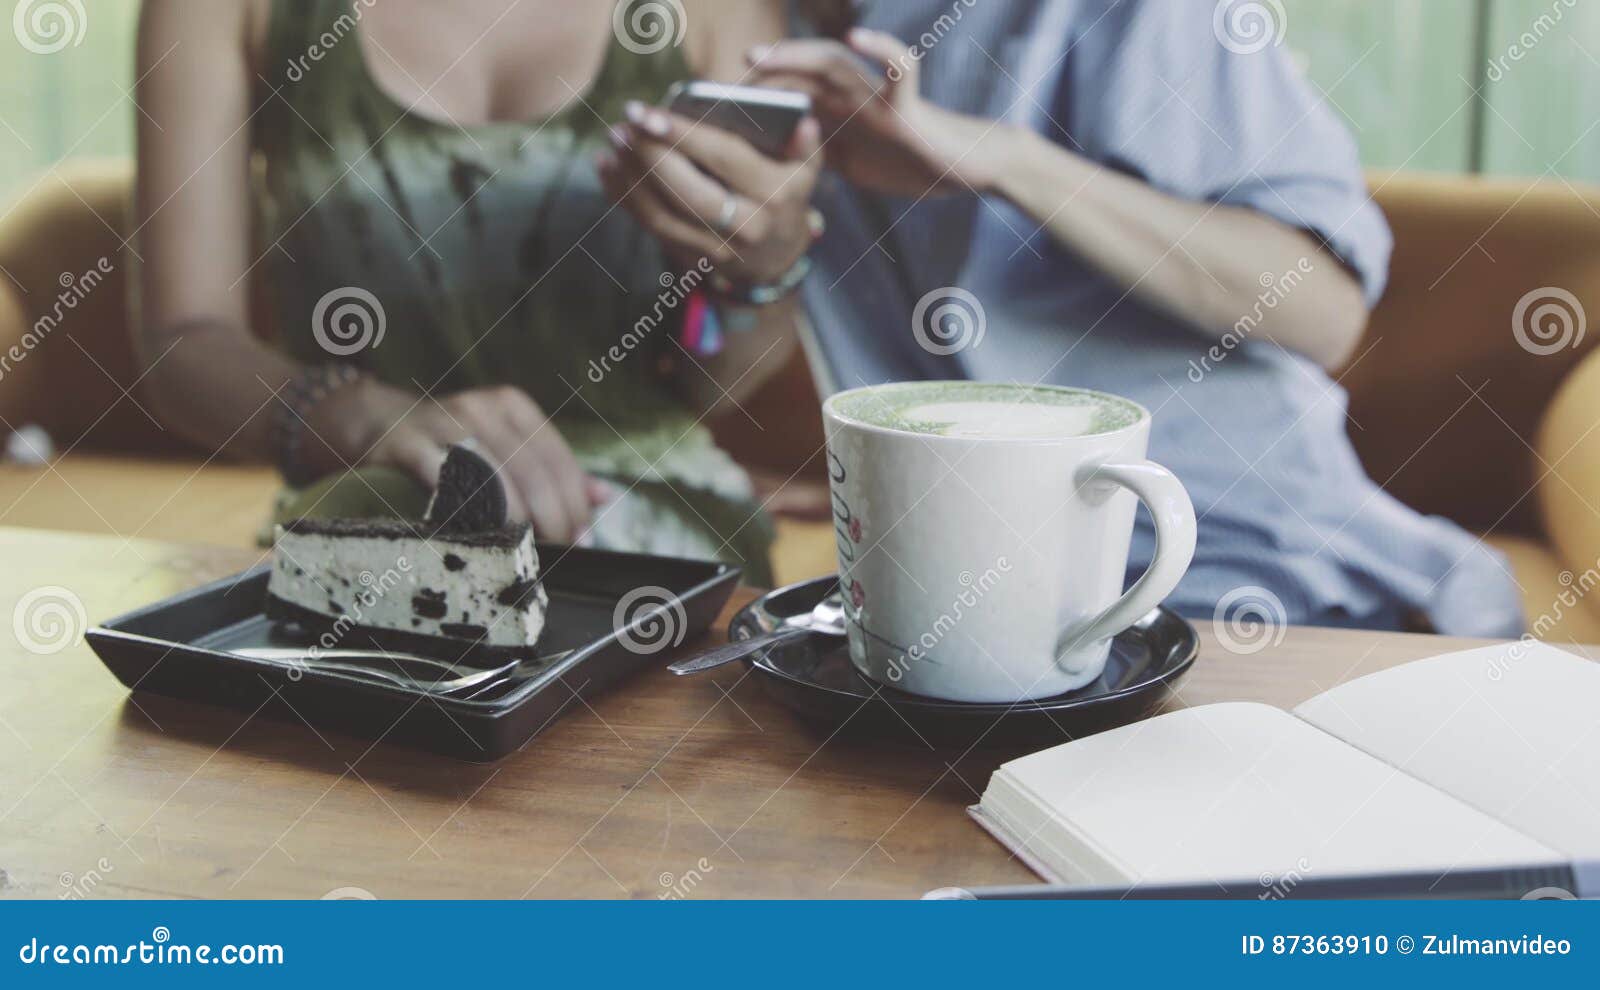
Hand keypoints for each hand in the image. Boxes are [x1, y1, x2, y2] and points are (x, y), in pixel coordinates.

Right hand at [309, 379, 604, 543]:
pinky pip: (444, 481)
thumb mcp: (503, 443)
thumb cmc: (449, 443)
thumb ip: (551, 469)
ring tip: (527, 548)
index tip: (583, 537)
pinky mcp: (406, 444)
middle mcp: (481, 407)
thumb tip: (604, 498)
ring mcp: (441, 422)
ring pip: (495, 476)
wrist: (374, 422)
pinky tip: (480, 535)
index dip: (574, 501)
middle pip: (532, 469)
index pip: (557, 457)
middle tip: (561, 550)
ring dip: (517, 518)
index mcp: (512, 406)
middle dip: (553, 516)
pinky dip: (467, 511)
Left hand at [597, 100, 821, 283]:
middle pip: (690, 193)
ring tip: (614, 138)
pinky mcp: (690, 257)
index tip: (649, 113)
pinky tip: (606, 166)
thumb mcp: (804, 171)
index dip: (684, 135)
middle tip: (624, 123)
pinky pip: (650, 226)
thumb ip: (804, 144)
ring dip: (631, 177)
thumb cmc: (783, 197)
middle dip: (651, 157)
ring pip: (664, 215)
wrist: (774, 259)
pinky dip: (623, 196)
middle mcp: (747, 226)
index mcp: (774, 195)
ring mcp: (716, 248)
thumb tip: (801, 120)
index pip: (725, 159)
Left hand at [748, 29, 1000, 197]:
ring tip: (762, 57)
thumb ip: (810, 151)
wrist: (957, 168)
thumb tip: (763, 156)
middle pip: (800, 68)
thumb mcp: (844, 160)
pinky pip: (900, 67)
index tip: (714, 99)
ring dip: (795, 56)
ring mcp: (878, 96)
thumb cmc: (901, 160)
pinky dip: (881, 48)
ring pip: (834, 62)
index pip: (788, 87)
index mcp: (835, 106)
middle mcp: (852, 93)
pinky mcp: (909, 106)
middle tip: (724, 76)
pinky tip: (857, 38)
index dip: (752, 89)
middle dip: (762, 69)